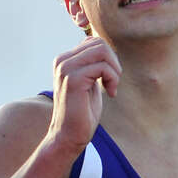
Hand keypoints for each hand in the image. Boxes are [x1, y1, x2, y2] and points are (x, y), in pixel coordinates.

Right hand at [50, 37, 120, 155]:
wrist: (69, 135)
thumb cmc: (83, 112)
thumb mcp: (90, 82)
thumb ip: (94, 65)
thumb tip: (105, 48)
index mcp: (65, 60)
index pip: (93, 41)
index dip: (109, 58)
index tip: (109, 78)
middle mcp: (62, 60)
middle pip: (99, 43)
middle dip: (114, 62)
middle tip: (114, 82)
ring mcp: (65, 68)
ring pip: (102, 51)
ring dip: (114, 70)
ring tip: (112, 87)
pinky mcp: (73, 79)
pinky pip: (102, 67)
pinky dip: (113, 79)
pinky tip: (110, 93)